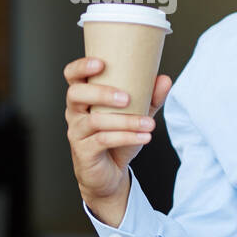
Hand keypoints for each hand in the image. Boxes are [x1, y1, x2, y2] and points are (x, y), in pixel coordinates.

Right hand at [65, 57, 172, 204]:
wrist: (111, 173)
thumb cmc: (118, 139)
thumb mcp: (137, 115)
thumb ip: (150, 97)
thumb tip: (164, 79)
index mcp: (84, 98)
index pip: (72, 77)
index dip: (81, 67)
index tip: (101, 63)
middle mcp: (75, 113)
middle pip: (76, 95)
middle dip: (102, 93)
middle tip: (127, 98)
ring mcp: (77, 132)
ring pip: (95, 121)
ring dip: (125, 121)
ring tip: (149, 123)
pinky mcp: (83, 151)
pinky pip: (102, 141)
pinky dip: (126, 137)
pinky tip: (144, 137)